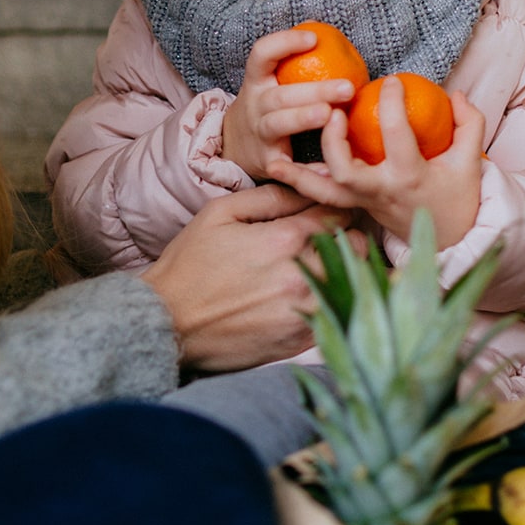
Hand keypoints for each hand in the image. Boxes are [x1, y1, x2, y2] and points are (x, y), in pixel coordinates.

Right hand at [138, 184, 353, 371]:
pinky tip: (313, 296)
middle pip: (356, 249)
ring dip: (347, 272)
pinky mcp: (300, 342)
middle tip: (330, 239)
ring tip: (327, 268)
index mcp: (283, 240)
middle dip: (348, 239)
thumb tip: (310, 182)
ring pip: (354, 284)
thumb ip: (270, 196)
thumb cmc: (190, 265)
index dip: (337, 208)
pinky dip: (335, 302)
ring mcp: (303, 313)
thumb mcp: (220, 214)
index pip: (339, 214)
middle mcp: (301, 277)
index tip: (328, 212)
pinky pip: (339, 315)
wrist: (167, 324)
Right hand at [221, 28, 356, 179]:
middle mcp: (254, 106)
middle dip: (314, 90)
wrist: (234, 146)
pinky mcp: (268, 161)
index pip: (261, 54)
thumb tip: (319, 27)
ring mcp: (259, 134)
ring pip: (278, 125)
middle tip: (347, 87)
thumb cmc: (265, 104)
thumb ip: (289, 57)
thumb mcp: (268, 80)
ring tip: (330, 115)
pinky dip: (307, 168)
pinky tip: (331, 169)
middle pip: (280, 95)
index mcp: (256, 82)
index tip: (313, 38)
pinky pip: (288, 165)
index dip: (284, 43)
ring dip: (303, 119)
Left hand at [265, 81, 485, 248]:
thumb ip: (470, 124)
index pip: (397, 137)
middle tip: (332, 113)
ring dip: (298, 176)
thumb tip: (455, 94)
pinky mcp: (356, 206)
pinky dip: (302, 184)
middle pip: (346, 172)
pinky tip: (281, 167)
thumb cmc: (458, 195)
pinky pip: (324, 198)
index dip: (392, 105)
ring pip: (325, 193)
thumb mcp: (470, 160)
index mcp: (410, 176)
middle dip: (332, 142)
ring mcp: (365, 203)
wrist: (449, 238)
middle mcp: (382, 192)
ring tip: (275, 158)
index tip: (390, 81)